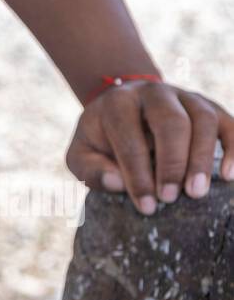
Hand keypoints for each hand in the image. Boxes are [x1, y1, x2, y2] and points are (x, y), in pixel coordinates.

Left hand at [67, 81, 233, 214]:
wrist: (121, 107)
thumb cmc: (100, 139)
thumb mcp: (80, 154)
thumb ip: (91, 170)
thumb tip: (117, 184)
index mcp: (118, 104)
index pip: (130, 139)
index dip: (139, 175)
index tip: (147, 206)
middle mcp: (154, 94)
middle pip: (171, 123)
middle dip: (172, 164)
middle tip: (171, 198)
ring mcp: (184, 96)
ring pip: (203, 119)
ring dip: (201, 158)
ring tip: (196, 192)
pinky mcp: (207, 105)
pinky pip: (227, 121)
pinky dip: (233, 146)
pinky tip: (228, 175)